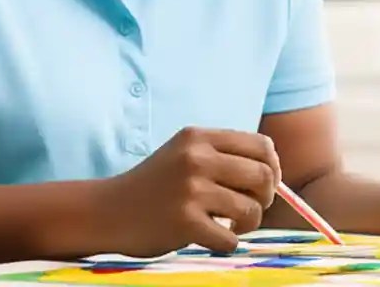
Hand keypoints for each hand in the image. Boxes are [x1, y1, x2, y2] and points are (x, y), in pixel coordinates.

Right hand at [100, 126, 280, 256]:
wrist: (107, 212)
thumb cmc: (154, 185)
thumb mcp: (185, 154)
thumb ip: (223, 155)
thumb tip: (273, 173)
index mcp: (199, 137)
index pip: (262, 145)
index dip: (273, 167)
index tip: (265, 184)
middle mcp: (196, 158)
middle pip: (263, 176)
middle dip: (265, 197)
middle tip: (249, 209)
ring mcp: (190, 190)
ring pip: (251, 209)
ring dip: (248, 223)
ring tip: (231, 225)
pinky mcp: (184, 222)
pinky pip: (230, 238)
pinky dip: (228, 243)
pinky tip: (213, 238)